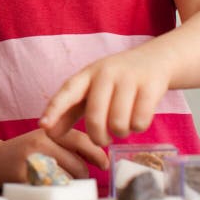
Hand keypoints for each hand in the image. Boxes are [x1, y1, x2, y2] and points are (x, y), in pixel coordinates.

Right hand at [0, 129, 108, 186]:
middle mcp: (40, 143)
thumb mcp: (44, 138)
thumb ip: (67, 142)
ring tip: (60, 180)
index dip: (96, 153)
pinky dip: (57, 190)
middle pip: (77, 165)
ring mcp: (32, 161)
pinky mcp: (26, 178)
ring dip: (70, 184)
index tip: (104, 164)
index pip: (80, 140)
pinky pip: (53, 189)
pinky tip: (50, 186)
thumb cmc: (24, 150)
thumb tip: (99, 157)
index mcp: (47, 131)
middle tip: (76, 176)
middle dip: (82, 174)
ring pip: (67, 179)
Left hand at [40, 47, 170, 145]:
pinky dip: (138, 128)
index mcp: (87, 74)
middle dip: (97, 137)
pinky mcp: (150, 87)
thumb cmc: (117, 81)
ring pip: (118, 124)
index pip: (67, 91)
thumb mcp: (92, 89)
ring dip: (121, 133)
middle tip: (103, 139)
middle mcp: (105, 73)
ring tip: (123, 125)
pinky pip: (140, 122)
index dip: (54, 110)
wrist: (155, 59)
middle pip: (94, 117)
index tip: (43, 126)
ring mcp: (128, 78)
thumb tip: (49, 132)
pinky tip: (137, 118)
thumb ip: (70, 111)